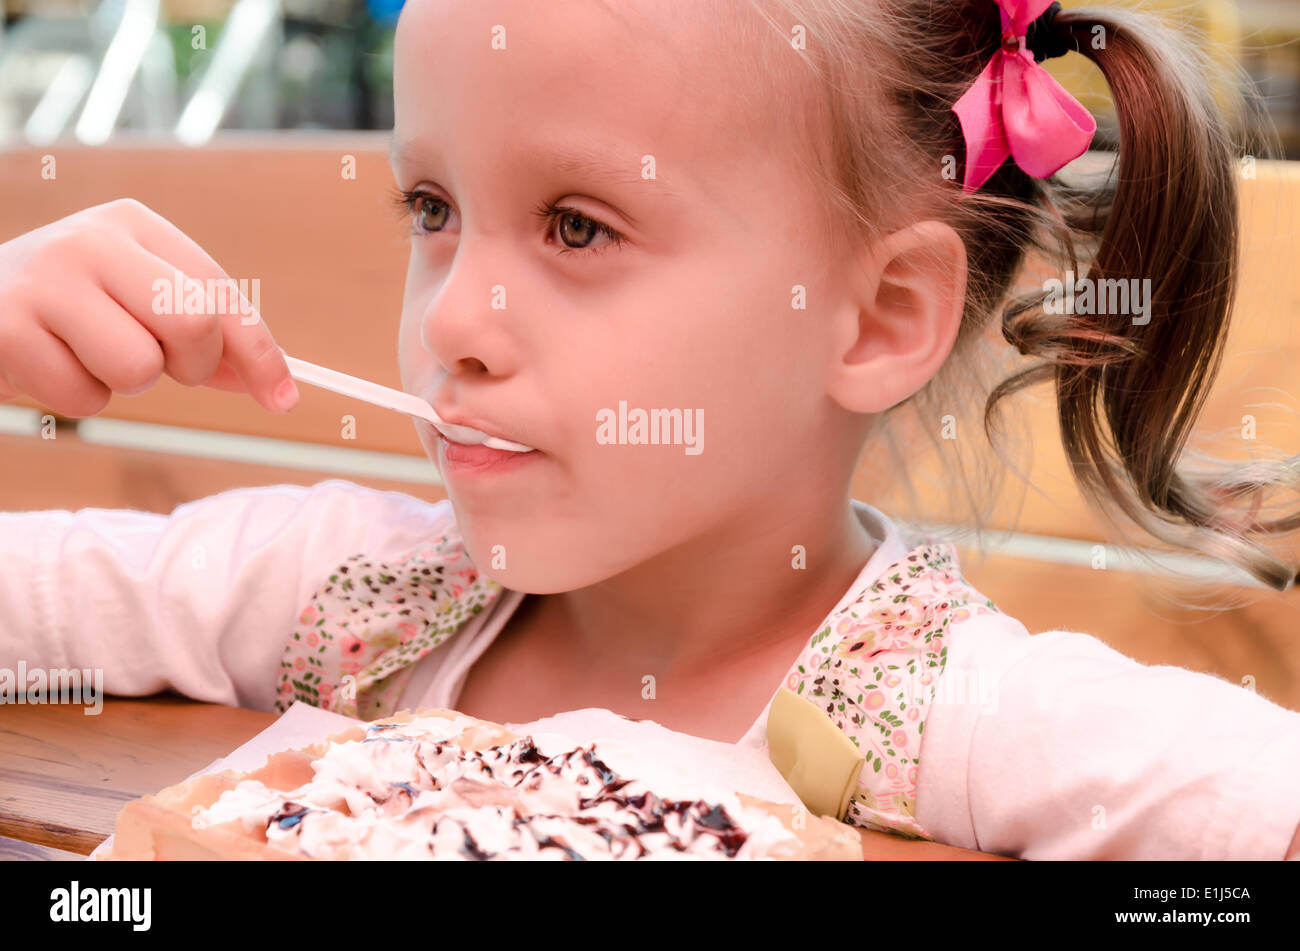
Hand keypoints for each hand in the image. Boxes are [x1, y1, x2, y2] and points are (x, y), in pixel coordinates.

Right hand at [0, 198, 297, 416]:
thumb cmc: (68, 310)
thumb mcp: (137, 303)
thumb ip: (207, 338)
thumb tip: (276, 386)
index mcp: (134, 225)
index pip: (221, 294)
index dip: (260, 352)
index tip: (282, 397)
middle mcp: (90, 239)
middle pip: (192, 325)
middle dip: (190, 366)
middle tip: (157, 365)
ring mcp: (44, 279)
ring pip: (139, 368)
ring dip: (124, 384)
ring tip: (87, 356)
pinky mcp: (5, 327)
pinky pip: (84, 397)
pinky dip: (76, 398)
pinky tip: (49, 364)